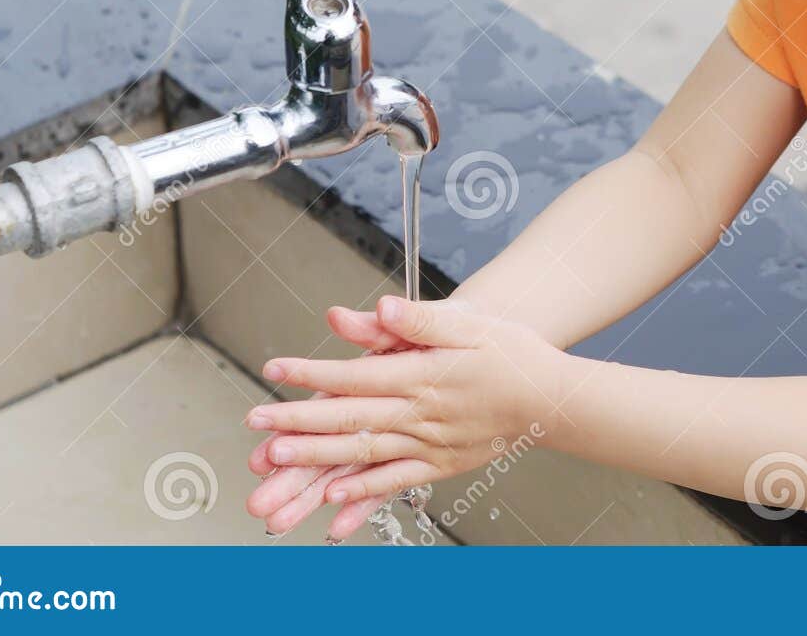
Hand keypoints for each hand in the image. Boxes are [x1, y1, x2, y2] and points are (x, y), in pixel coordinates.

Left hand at [244, 295, 561, 509]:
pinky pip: (396, 481)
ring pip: (364, 454)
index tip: (275, 368)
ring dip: (316, 458)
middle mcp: (421, 414)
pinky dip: (363, 492)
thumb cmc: (511, 353)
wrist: (552, 397)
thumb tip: (380, 307)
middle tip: (255, 421)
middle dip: (297, 421)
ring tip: (275, 461)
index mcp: (423, 376)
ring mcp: (430, 444)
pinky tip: (333, 500)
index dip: (312, 373)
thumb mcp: (469, 324)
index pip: (356, 375)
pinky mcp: (440, 464)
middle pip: (349, 419)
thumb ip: (419, 319)